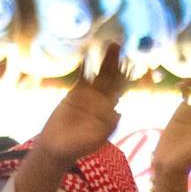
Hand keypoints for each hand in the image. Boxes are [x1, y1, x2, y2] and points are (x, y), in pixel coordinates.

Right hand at [33, 43, 129, 167]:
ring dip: (106, 60)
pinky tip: (88, 54)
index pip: (121, 91)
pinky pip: (83, 77)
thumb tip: (119, 112)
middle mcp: (103, 100)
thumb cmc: (78, 146)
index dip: (127, 78)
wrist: (58, 146)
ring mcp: (90, 95)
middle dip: (117, 63)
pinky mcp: (76, 92)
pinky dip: (86, 66)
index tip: (133, 63)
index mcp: (111, 111)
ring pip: (100, 74)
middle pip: (112, 78)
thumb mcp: (96, 139)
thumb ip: (108, 126)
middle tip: (121, 46)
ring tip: (111, 45)